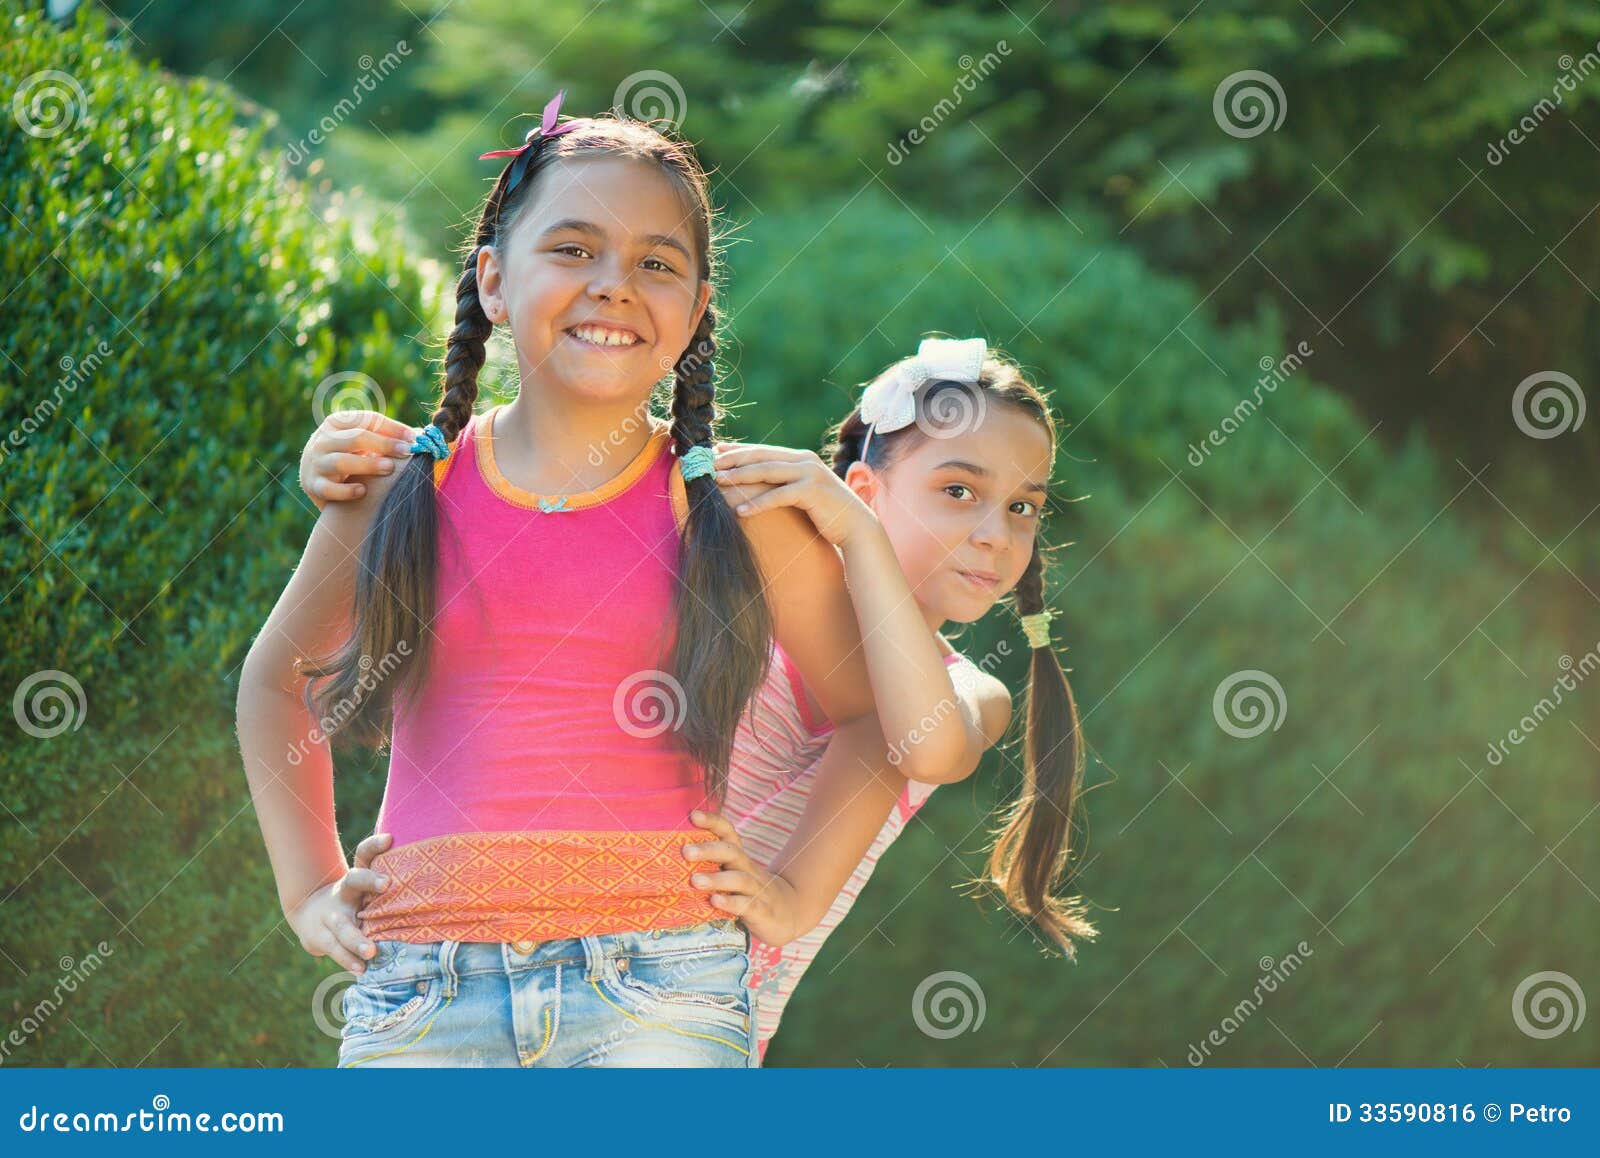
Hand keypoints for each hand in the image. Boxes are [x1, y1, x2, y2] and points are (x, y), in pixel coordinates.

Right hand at [284, 832, 393, 972]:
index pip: (364, 855)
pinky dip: (348, 960)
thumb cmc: (354, 902)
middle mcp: (343, 892)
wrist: (309, 913)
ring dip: (356, 939)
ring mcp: (330, 916)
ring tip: (372, 951)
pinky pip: (334, 949)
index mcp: (357, 878)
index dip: (375, 845)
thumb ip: (391, 890)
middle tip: (388, 883)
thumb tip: (433, 885)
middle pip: (353, 880)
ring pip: (341, 925)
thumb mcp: (368, 893)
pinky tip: (361, 969)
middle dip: (369, 880)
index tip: (390, 839)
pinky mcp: (320, 938)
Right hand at [300, 410, 417, 509]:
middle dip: (383, 444)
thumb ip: (385, 438)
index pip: (366, 419)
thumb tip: (422, 437)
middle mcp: (323, 440)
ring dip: (367, 465)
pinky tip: (363, 491)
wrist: (316, 481)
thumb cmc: (350, 459)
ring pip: (340, 461)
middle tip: (406, 452)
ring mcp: (315, 463)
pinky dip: (346, 490)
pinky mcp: (313, 485)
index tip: (414, 437)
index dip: (392, 427)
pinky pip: (328, 488)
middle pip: (354, 438)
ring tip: (388, 468)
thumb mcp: (362, 444)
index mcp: (337, 423)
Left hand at [683, 809, 800, 946]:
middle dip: (708, 850)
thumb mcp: (733, 876)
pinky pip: (748, 904)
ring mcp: (757, 889)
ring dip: (716, 878)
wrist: (788, 913)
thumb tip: (670, 862)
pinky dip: (731, 902)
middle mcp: (748, 869)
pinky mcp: (762, 911)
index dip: (713, 822)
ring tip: (694, 880)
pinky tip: (715, 902)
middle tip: (685, 852)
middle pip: (731, 852)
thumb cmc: (749, 893)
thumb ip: (710, 868)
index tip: (693, 816)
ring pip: (738, 879)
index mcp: (738, 859)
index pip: (728, 834)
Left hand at [712, 441, 878, 547]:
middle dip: (732, 459)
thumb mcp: (802, 491)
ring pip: (767, 471)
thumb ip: (784, 482)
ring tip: (717, 481)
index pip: (762, 450)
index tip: (714, 452)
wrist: (854, 526)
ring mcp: (810, 473)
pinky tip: (740, 511)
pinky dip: (758, 503)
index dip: (737, 450)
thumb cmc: (825, 512)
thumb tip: (755, 481)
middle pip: (761, 456)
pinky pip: (779, 495)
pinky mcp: (812, 491)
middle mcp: (805, 460)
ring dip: (740, 476)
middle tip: (708, 463)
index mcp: (800, 457)